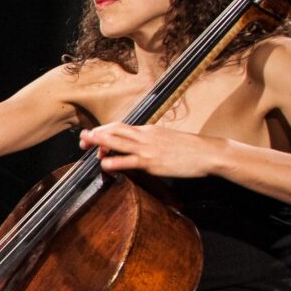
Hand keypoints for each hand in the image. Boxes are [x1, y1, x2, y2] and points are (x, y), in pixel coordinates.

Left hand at [79, 122, 226, 178]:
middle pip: (115, 130)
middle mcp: (145, 136)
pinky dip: (114, 161)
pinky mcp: (152, 162)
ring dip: (100, 142)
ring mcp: (148, 149)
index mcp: (148, 130)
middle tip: (82, 139)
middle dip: (96, 134)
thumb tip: (136, 145)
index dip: (103, 130)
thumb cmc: (188, 149)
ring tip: (85, 145)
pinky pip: (129, 161)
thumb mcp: (166, 139)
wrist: (207, 153)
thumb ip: (149, 141)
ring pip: (118, 142)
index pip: (120, 126)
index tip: (92, 135)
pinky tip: (104, 164)